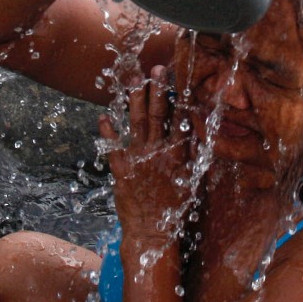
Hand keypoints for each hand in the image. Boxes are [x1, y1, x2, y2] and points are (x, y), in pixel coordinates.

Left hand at [99, 66, 192, 237]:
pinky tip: (103, 116)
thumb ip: (194, 158)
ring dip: (134, 100)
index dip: (178, 97)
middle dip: (156, 89)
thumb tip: (199, 135)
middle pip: (157, 114)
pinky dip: (108, 131)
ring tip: (132, 80)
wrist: (151, 232)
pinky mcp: (121, 169)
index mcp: (177, 155)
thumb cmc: (174, 210)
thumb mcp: (191, 183)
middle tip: (156, 69)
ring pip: (136, 122)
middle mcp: (157, 152)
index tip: (178, 78)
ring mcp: (138, 159)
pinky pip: (112, 146)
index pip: (179, 119)